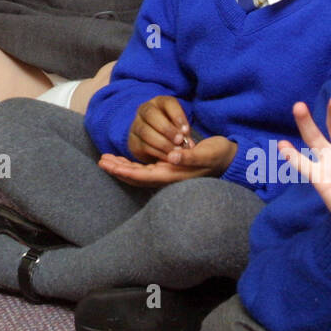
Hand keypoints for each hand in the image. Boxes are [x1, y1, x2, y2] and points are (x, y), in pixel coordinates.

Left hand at [98, 135, 235, 187]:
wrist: (228, 158)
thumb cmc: (217, 154)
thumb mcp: (205, 154)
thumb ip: (189, 157)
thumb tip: (172, 156)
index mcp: (173, 174)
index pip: (143, 175)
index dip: (125, 171)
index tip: (110, 164)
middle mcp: (168, 176)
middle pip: (137, 177)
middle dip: (118, 169)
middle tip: (101, 161)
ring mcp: (168, 173)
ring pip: (139, 174)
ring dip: (122, 167)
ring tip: (107, 160)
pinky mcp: (169, 168)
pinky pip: (145, 169)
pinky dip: (132, 165)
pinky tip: (124, 160)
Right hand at [126, 95, 193, 162]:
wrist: (155, 143)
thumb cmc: (172, 132)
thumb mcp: (179, 127)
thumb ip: (184, 133)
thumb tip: (189, 144)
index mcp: (159, 102)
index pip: (167, 103)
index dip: (177, 116)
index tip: (186, 130)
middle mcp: (144, 110)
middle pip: (151, 114)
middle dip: (167, 129)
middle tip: (179, 140)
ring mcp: (136, 125)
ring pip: (145, 131)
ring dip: (162, 143)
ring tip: (176, 152)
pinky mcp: (132, 141)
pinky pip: (143, 146)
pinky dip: (157, 153)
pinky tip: (168, 157)